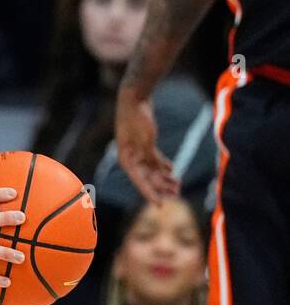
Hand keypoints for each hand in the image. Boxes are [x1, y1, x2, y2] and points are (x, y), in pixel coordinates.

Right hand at [115, 87, 178, 202]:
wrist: (134, 99)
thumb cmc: (137, 118)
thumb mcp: (146, 139)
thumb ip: (151, 156)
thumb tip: (158, 170)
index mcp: (127, 159)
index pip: (139, 181)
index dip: (150, 194)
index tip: (160, 206)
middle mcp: (130, 157)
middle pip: (146, 177)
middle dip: (161, 186)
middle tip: (176, 194)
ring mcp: (136, 151)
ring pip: (151, 169)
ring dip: (163, 177)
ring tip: (177, 185)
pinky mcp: (143, 144)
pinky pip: (153, 159)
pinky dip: (162, 165)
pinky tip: (172, 169)